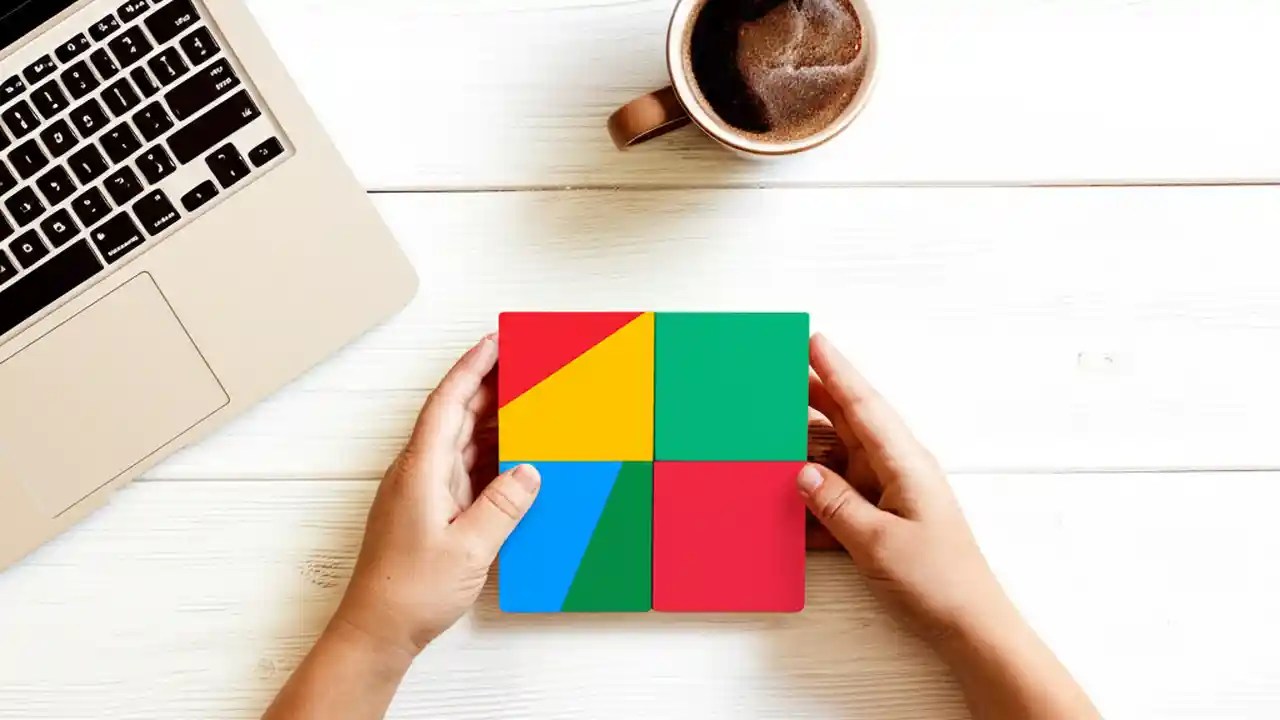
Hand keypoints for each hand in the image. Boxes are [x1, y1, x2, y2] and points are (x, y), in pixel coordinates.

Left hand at [333, 334, 541, 657]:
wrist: (376, 630)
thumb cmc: (409, 591)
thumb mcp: (470, 547)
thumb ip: (504, 505)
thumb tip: (529, 471)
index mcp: (421, 469)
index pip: (447, 403)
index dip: (471, 368)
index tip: (493, 342)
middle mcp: (418, 472)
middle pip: (454, 415)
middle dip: (487, 385)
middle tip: (522, 365)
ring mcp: (422, 491)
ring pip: (459, 441)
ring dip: (490, 419)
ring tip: (526, 403)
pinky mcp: (429, 510)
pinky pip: (463, 468)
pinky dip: (488, 454)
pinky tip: (512, 456)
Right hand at [798, 333, 1013, 644]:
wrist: (968, 627)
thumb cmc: (938, 581)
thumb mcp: (878, 542)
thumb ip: (835, 505)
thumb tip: (802, 473)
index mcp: (904, 462)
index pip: (862, 405)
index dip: (835, 371)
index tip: (812, 340)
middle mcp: (895, 469)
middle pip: (846, 424)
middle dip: (812, 399)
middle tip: (775, 377)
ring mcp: (887, 493)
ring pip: (835, 460)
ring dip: (804, 453)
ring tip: (768, 437)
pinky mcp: (879, 519)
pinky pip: (837, 497)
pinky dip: (812, 497)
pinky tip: (786, 500)